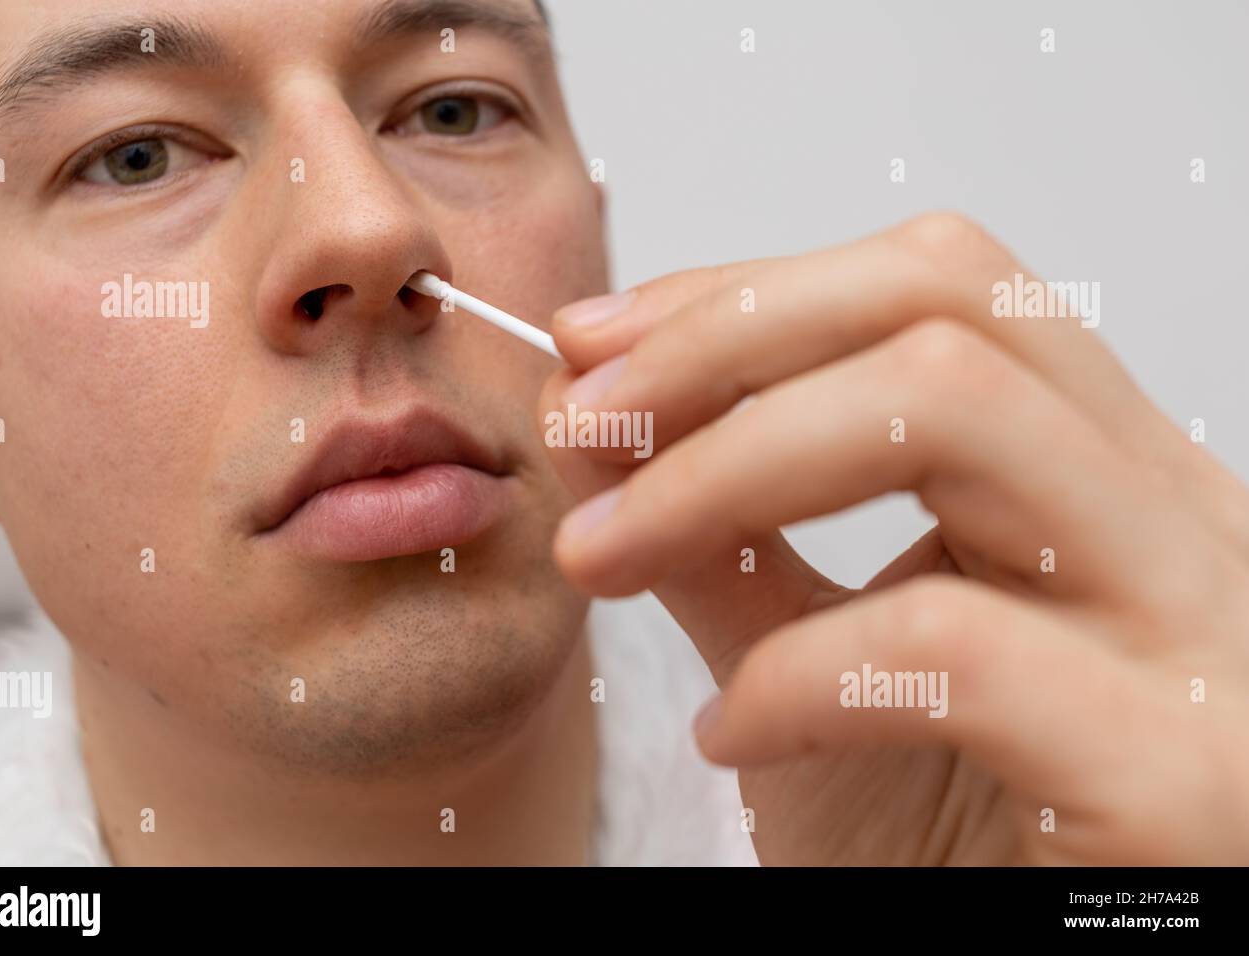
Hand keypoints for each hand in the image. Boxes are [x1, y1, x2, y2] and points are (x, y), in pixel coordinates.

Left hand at [539, 212, 1248, 863]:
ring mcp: (1199, 632)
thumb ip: (715, 541)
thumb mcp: (811, 662)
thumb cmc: (947, 841)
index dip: (744, 296)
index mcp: (1098, 476)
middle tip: (582, 417)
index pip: (933, 289)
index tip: (594, 346)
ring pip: (959, 408)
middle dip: (724, 341)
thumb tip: (588, 416)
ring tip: (603, 554)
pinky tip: (731, 733)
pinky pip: (952, 645)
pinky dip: (797, 672)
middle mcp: (1172, 519)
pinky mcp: (1182, 770)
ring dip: (725, 467)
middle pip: (948, 305)